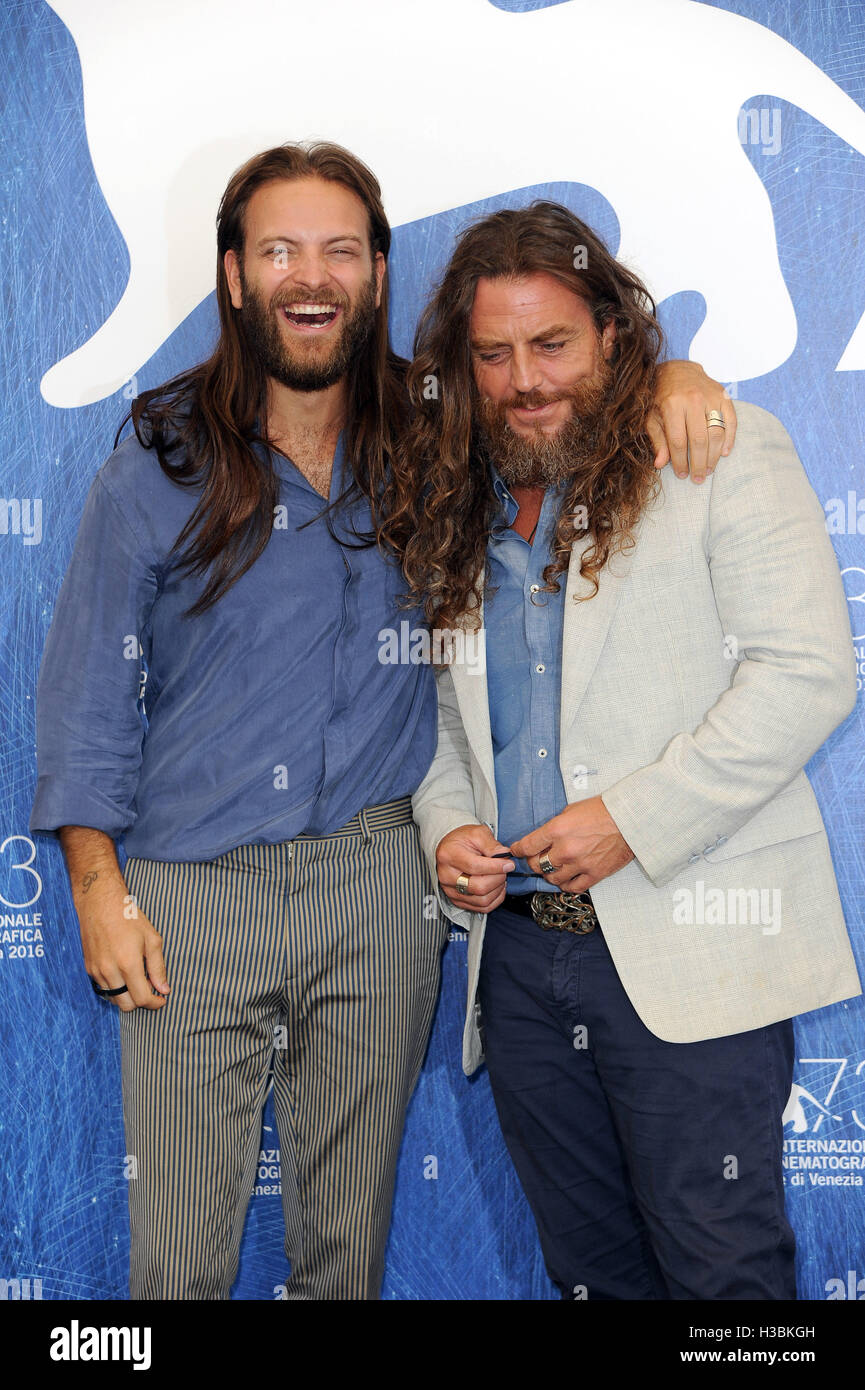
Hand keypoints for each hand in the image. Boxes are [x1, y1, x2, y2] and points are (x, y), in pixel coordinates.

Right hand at [77, 875, 169, 1011]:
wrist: (100, 903)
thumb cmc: (129, 918)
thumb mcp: (151, 939)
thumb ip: (158, 967)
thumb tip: (164, 989)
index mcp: (128, 964)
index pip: (142, 999)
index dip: (154, 1003)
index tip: (162, 999)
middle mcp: (109, 971)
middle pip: (126, 1005)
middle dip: (141, 1002)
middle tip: (150, 987)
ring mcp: (96, 971)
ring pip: (113, 999)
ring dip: (127, 995)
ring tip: (137, 979)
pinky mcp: (88, 968)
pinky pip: (103, 989)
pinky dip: (115, 988)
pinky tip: (123, 975)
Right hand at [436, 823, 514, 913]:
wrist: (450, 849)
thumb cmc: (463, 840)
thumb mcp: (477, 833)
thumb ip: (491, 844)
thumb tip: (505, 856)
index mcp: (449, 855)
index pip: (474, 866)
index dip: (496, 867)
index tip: (509, 864)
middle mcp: (446, 875)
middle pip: (478, 887)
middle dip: (498, 879)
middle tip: (505, 870)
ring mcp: (450, 890)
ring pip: (482, 900)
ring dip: (498, 890)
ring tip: (500, 877)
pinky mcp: (457, 901)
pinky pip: (481, 908)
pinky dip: (495, 900)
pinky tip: (497, 888)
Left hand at [510, 796, 633, 893]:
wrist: (629, 819)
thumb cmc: (603, 811)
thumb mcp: (571, 810)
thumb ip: (555, 826)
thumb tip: (544, 838)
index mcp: (557, 830)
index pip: (527, 846)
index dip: (517, 850)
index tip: (515, 851)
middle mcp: (565, 849)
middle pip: (537, 865)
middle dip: (533, 862)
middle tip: (536, 859)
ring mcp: (580, 864)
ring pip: (552, 879)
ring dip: (549, 874)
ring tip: (553, 868)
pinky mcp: (594, 874)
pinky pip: (572, 888)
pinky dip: (566, 885)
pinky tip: (566, 879)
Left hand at [647, 361, 736, 481]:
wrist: (678, 369)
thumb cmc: (661, 397)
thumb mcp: (652, 417)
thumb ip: (657, 440)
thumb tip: (660, 464)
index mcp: (672, 405)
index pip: (678, 441)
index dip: (680, 461)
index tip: (682, 475)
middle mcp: (693, 399)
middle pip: (699, 440)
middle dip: (699, 463)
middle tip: (698, 479)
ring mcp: (711, 396)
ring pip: (716, 433)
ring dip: (714, 456)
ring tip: (709, 470)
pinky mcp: (724, 395)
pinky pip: (731, 421)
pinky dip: (730, 439)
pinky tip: (724, 453)